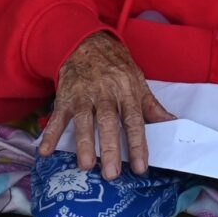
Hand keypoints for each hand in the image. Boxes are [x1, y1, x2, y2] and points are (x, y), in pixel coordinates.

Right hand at [39, 31, 172, 178]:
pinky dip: (51, 133)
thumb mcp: (138, 81)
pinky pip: (57, 116)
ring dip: (84, 143)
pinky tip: (46, 150)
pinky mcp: (65, 97)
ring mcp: (84, 95)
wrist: (88, 42)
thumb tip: (171, 123)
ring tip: (86, 166)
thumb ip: (151, 106)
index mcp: (127, 92)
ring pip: (84, 121)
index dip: (138, 144)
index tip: (141, 167)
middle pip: (109, 123)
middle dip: (110, 148)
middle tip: (112, 174)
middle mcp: (106, 94)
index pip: (134, 121)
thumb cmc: (116, 67)